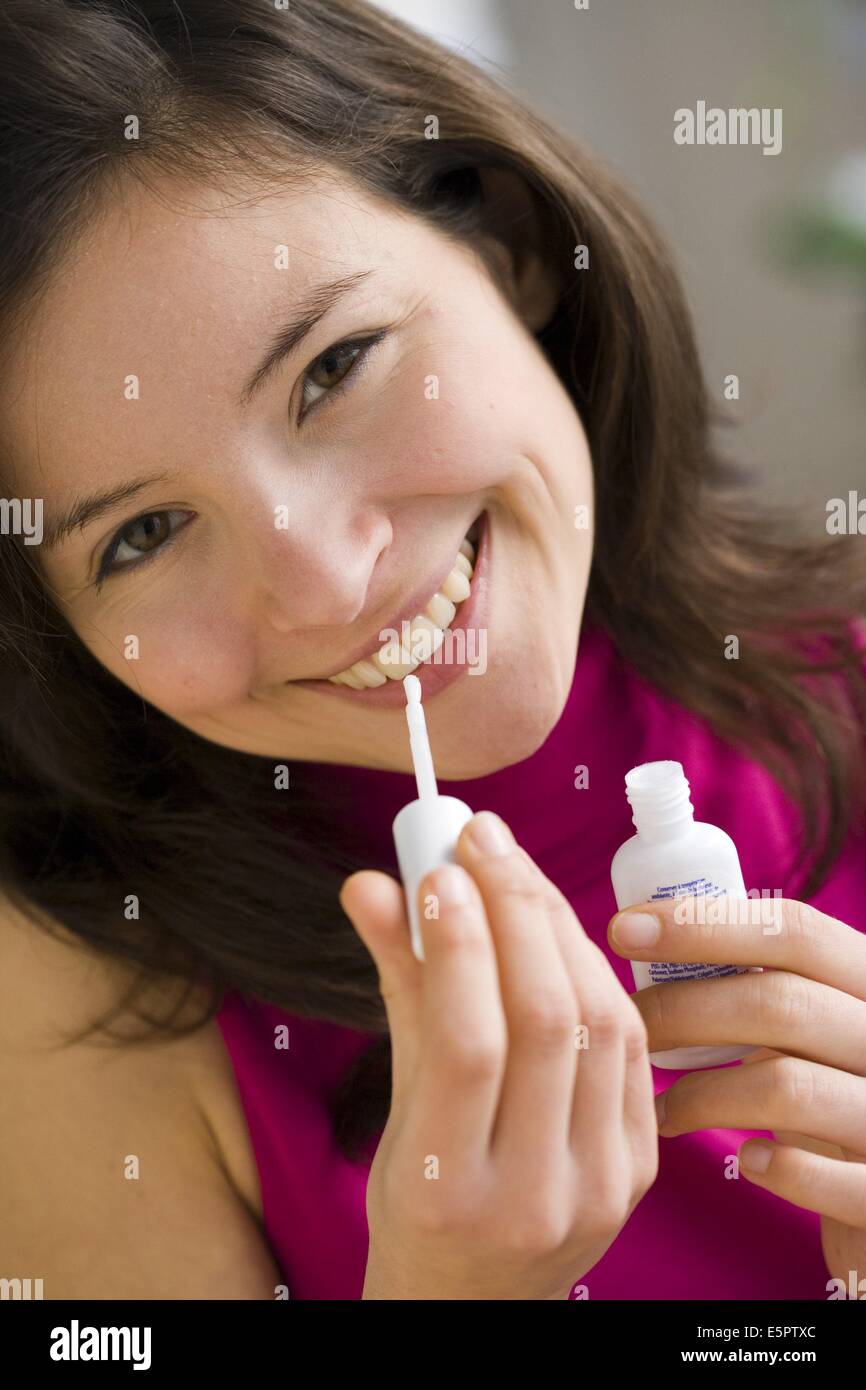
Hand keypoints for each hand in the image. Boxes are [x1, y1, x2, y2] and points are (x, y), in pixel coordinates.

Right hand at [340, 811, 658, 1299]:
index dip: (458, 943)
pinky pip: (631, 1046)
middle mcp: (533, 1195)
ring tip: (514, 872)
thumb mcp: (391, 1113)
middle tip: (481, 839)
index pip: (467, 1043)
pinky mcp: (641, 1168)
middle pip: (545, 1020)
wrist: (477, 1299)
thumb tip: (371, 885)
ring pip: (601, 1023)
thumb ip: (396, 991)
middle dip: (515, 908)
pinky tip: (556, 930)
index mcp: (447, 1188)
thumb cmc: (418, 1204)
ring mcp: (600, 1186)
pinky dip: (595, 973)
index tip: (438, 869)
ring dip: (558, 927)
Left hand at [607, 896, 865, 1289]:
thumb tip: (642, 933)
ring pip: (786, 1086)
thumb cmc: (831, 1079)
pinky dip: (770, 1166)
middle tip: (626, 1025)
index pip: (793, 930)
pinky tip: (744, 1160)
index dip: (702, 924)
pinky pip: (817, 1175)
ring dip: (700, 1095)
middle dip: (683, 1010)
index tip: (623, 930)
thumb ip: (758, 977)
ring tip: (660, 1109)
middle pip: (780, 1003)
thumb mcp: (815, 1015)